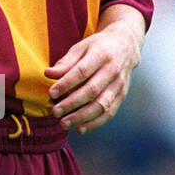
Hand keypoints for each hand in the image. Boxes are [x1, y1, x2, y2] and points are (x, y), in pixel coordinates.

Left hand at [45, 15, 142, 133]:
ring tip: (63, 124)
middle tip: (55, 112)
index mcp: (101, 55)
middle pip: (92, 90)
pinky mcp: (122, 95)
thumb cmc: (98, 47)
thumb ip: (66, 62)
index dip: (66, 83)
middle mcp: (113, 70)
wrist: (125, 46)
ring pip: (101, 105)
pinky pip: (109, 113)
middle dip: (71, 103)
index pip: (82, 71)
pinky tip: (79, 129)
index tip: (51, 93)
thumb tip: (48, 74)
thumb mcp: (81, 48)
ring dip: (81, 117)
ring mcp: (119, 85)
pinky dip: (94, 123)